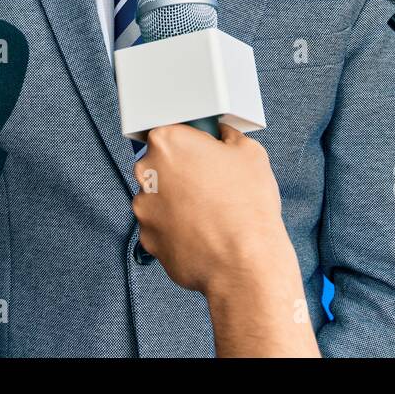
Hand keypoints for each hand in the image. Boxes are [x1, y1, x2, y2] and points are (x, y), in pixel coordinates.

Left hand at [131, 124, 291, 296]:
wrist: (244, 263)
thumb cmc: (248, 206)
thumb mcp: (250, 152)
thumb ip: (227, 135)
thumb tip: (222, 135)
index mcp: (168, 142)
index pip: (170, 130)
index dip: (190, 141)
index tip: (203, 152)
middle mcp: (147, 172)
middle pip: (159, 163)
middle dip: (181, 171)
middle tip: (211, 184)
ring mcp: (144, 208)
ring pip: (158, 197)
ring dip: (177, 201)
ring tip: (209, 212)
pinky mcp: (147, 238)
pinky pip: (160, 227)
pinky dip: (176, 228)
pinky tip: (201, 232)